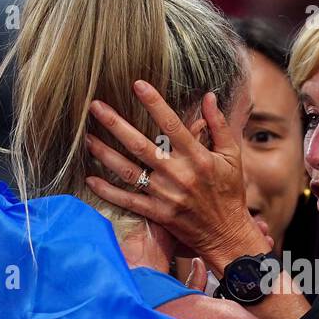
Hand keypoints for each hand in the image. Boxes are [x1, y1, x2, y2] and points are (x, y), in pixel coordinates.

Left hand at [84, 81, 268, 273]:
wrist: (227, 234)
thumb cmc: (229, 192)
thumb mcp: (231, 156)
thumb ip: (219, 125)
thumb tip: (208, 96)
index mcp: (197, 157)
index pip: (172, 125)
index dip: (154, 103)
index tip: (137, 84)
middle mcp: (178, 174)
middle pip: (140, 145)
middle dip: (115, 124)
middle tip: (95, 106)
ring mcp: (166, 195)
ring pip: (128, 171)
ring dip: (105, 153)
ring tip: (86, 138)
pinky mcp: (158, 213)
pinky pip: (128, 200)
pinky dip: (108, 191)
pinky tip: (90, 178)